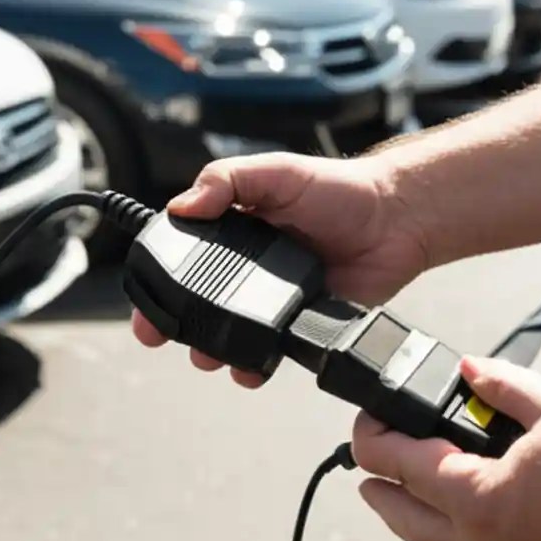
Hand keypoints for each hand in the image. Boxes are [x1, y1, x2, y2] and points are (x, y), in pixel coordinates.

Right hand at [131, 152, 430, 387]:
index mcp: (233, 226)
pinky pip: (269, 350)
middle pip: (197, 302)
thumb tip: (181, 206)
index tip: (143, 297)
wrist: (397, 220)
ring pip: (228, 332)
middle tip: (162, 336)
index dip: (158, 277)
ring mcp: (271, 297)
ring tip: (207, 356)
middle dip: (175, 324)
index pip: (183, 254)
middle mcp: (247, 266)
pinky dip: (255, 364)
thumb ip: (227, 181)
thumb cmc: (339, 188)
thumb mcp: (276, 171)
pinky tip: (248, 368)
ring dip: (211, 348)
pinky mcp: (299, 323)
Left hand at [353, 357, 540, 540]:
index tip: (366, 421)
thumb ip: (505, 385)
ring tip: (402, 493)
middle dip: (376, 487)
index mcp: (479, 500)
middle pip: (404, 515)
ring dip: (412, 513)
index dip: (372, 437)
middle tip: (363, 467)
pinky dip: (458, 530)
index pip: (399, 465)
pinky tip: (472, 510)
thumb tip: (472, 371)